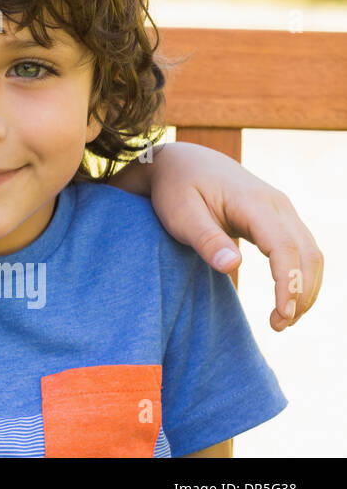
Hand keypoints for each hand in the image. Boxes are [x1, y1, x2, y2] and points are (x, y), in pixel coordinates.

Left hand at [145, 142, 322, 330]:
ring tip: (282, 320)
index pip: (284, 247)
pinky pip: (301, 250)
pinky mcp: (279, 219)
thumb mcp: (180, 213)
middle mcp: (277, 204)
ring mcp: (282, 210)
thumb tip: (231, 266)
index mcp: (253, 201)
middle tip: (278, 326)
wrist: (183, 162)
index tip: (281, 315)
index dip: (288, 283)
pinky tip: (287, 300)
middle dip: (301, 293)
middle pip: (307, 254)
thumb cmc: (177, 188)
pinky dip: (300, 276)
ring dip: (305, 288)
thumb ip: (205, 239)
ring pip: (311, 253)